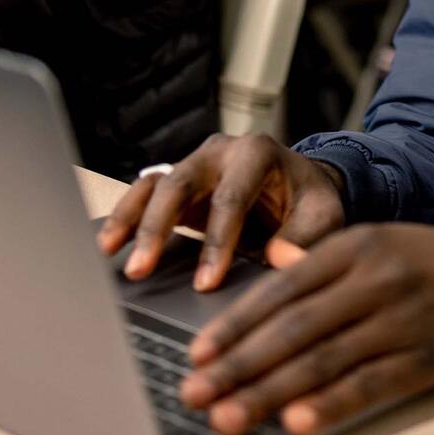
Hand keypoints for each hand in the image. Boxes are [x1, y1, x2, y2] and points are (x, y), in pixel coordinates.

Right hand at [96, 133, 345, 290]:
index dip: (217, 241)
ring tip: (110, 253)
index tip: (207, 283)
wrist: (303, 186)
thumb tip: (281, 260)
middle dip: (158, 227)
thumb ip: (306, 237)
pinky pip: (146, 192)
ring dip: (132, 219)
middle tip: (142, 269)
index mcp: (259, 153)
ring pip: (156, 183)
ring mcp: (197, 163)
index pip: (231, 197)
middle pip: (181, 182)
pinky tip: (109, 244)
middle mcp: (222, 151)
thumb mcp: (324, 216)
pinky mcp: (181, 182)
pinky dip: (126, 215)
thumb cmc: (312, 201)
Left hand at [179, 223, 433, 434]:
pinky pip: (371, 383)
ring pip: (325, 358)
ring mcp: (403, 317)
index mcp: (358, 244)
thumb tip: (274, 264)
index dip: (238, 322)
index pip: (283, 286)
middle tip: (196, 393)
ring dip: (270, 392)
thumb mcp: (381, 240)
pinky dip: (332, 403)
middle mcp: (376, 277)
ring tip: (230, 415)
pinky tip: (298, 421)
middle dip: (240, 364)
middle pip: (296, 326)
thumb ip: (325, 257)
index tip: (199, 352)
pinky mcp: (428, 356)